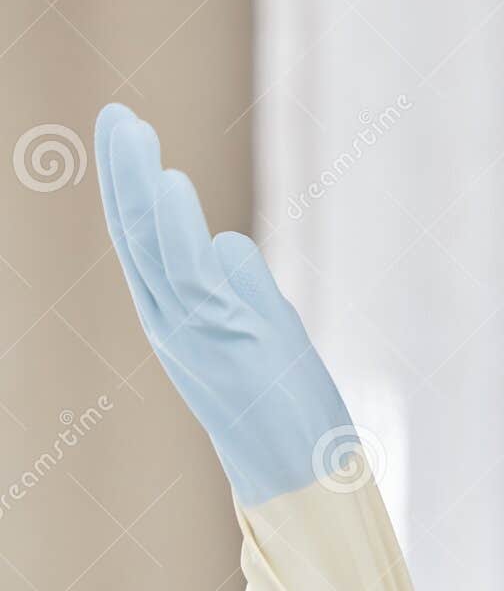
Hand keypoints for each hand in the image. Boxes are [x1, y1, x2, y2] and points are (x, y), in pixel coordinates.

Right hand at [94, 102, 355, 505]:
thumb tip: (228, 240)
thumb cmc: (289, 410)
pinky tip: (173, 182)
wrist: (301, 474)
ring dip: (139, 185)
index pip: (143, 249)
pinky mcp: (222, 340)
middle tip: (115, 115)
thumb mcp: (264, 335)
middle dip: (122, 176)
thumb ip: (244, 286)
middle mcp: (172, 327)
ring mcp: (193, 334)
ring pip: (152, 248)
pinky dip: (177, 227)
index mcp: (178, 325)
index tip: (128, 142)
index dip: (131, 194)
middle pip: (134, 238)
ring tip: (132, 128)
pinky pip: (190, 274)